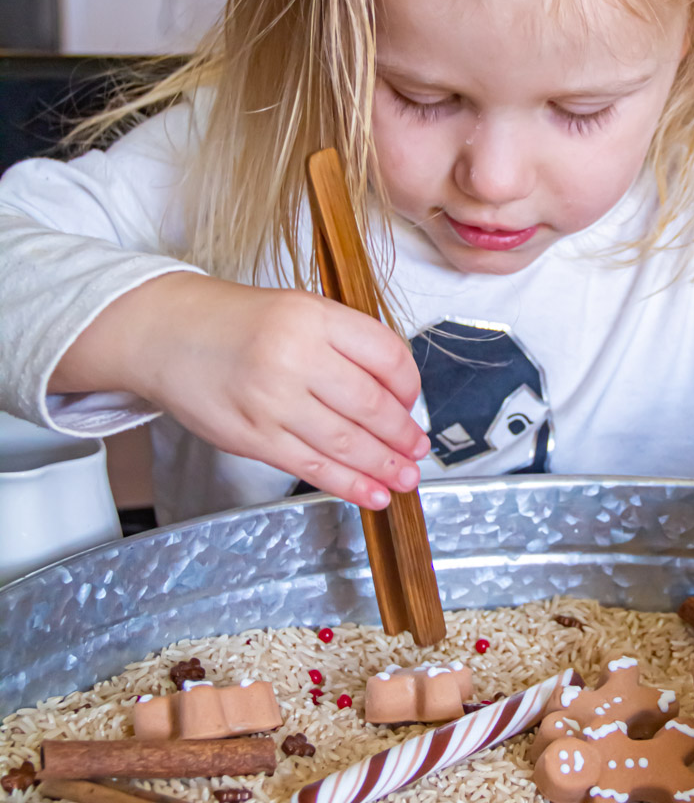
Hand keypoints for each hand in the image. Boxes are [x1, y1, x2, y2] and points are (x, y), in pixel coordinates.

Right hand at [51, 272, 429, 510]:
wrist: (166, 333)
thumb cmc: (235, 322)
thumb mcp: (298, 309)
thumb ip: (344, 343)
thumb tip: (394, 394)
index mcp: (314, 317)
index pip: (386, 355)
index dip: (409, 386)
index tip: (412, 401)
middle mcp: (295, 356)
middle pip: (371, 405)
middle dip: (402, 434)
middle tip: (418, 448)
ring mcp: (273, 400)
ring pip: (346, 442)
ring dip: (384, 465)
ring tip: (405, 477)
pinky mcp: (253, 437)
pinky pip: (312, 467)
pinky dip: (349, 484)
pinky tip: (372, 492)